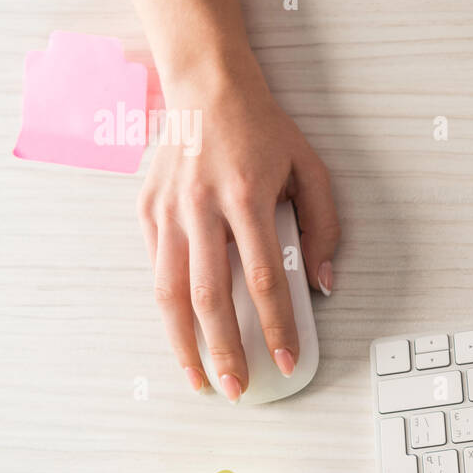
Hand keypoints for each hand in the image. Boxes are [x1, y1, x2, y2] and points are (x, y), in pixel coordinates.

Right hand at [136, 63, 339, 401]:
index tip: (287, 360)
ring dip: (185, 344)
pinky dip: (168, 308)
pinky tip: (182, 335)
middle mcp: (203, 207)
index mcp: (248, 197)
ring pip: (170, 293)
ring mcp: (169, 210)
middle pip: (211, 297)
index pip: (264, 279)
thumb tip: (324, 281)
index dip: (277, 326)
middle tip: (239, 388)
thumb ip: (323, 226)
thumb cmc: (263, 128)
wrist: (206, 85)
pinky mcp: (147, 210)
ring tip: (200, 379)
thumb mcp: (310, 168)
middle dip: (226, 351)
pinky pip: (157, 269)